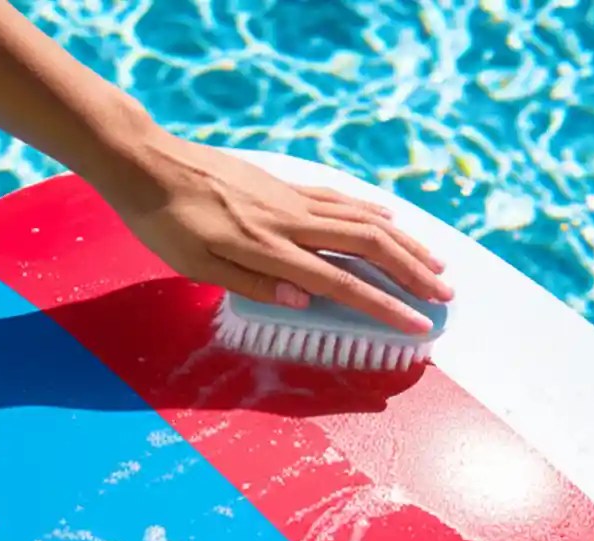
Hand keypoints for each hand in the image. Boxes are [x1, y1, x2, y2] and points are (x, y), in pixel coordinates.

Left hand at [95, 133, 453, 333]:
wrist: (148, 163)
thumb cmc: (163, 223)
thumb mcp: (195, 265)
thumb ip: (251, 283)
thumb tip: (304, 302)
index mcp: (268, 248)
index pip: (340, 282)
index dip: (383, 306)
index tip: (417, 326)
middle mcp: (289, 220)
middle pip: (368, 245)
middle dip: (412, 272)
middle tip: (445, 296)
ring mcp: (290, 197)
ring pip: (363, 217)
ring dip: (403, 242)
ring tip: (434, 263)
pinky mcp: (284, 183)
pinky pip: (340, 198)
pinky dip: (373, 211)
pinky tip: (389, 219)